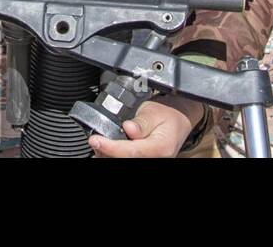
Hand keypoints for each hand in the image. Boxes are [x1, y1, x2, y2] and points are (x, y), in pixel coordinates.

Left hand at [89, 96, 204, 157]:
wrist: (178, 120)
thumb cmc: (168, 114)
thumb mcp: (155, 111)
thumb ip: (142, 122)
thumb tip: (127, 128)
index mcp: (160, 147)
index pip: (131, 152)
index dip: (111, 147)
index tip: (96, 140)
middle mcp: (156, 159)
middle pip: (125, 160)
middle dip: (106, 152)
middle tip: (94, 140)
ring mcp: (150, 161)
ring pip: (124, 160)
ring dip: (109, 154)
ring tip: (100, 142)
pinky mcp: (144, 159)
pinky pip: (127, 158)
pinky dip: (114, 154)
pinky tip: (107, 147)